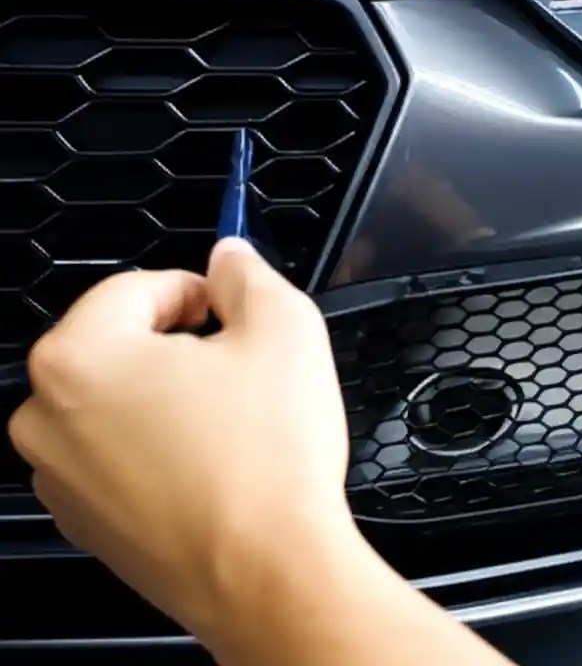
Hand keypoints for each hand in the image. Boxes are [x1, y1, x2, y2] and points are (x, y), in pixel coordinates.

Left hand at [7, 238, 365, 652]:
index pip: (137, 287)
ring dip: (169, 403)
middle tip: (241, 374)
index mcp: (80, 356)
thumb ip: (250, 275)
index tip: (231, 310)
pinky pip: (118, 461)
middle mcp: (47, 416)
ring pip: (118, 406)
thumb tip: (232, 259)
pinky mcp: (85, 521)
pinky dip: (160, 454)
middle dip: (180, 351)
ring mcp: (60, 475)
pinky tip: (214, 469)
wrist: (267, 571)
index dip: (200, 292)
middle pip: (119, 347)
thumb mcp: (285, 330)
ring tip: (232, 429)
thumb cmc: (266, 463)